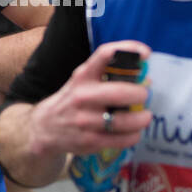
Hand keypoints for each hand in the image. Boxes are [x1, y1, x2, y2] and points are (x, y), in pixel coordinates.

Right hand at [26, 40, 151, 159]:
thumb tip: (147, 78)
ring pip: (124, 121)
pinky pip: (121, 139)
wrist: (45, 127)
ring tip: (144, 117)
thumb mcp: (83, 81)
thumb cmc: (73, 99)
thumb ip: (108, 75)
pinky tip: (134, 132)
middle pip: (120, 92)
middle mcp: (82, 96)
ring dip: (141, 119)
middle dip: (140, 94)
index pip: (105, 54)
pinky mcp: (89, 141)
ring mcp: (84, 120)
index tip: (145, 53)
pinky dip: (133, 135)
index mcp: (83, 75)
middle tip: (144, 95)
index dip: (129, 50)